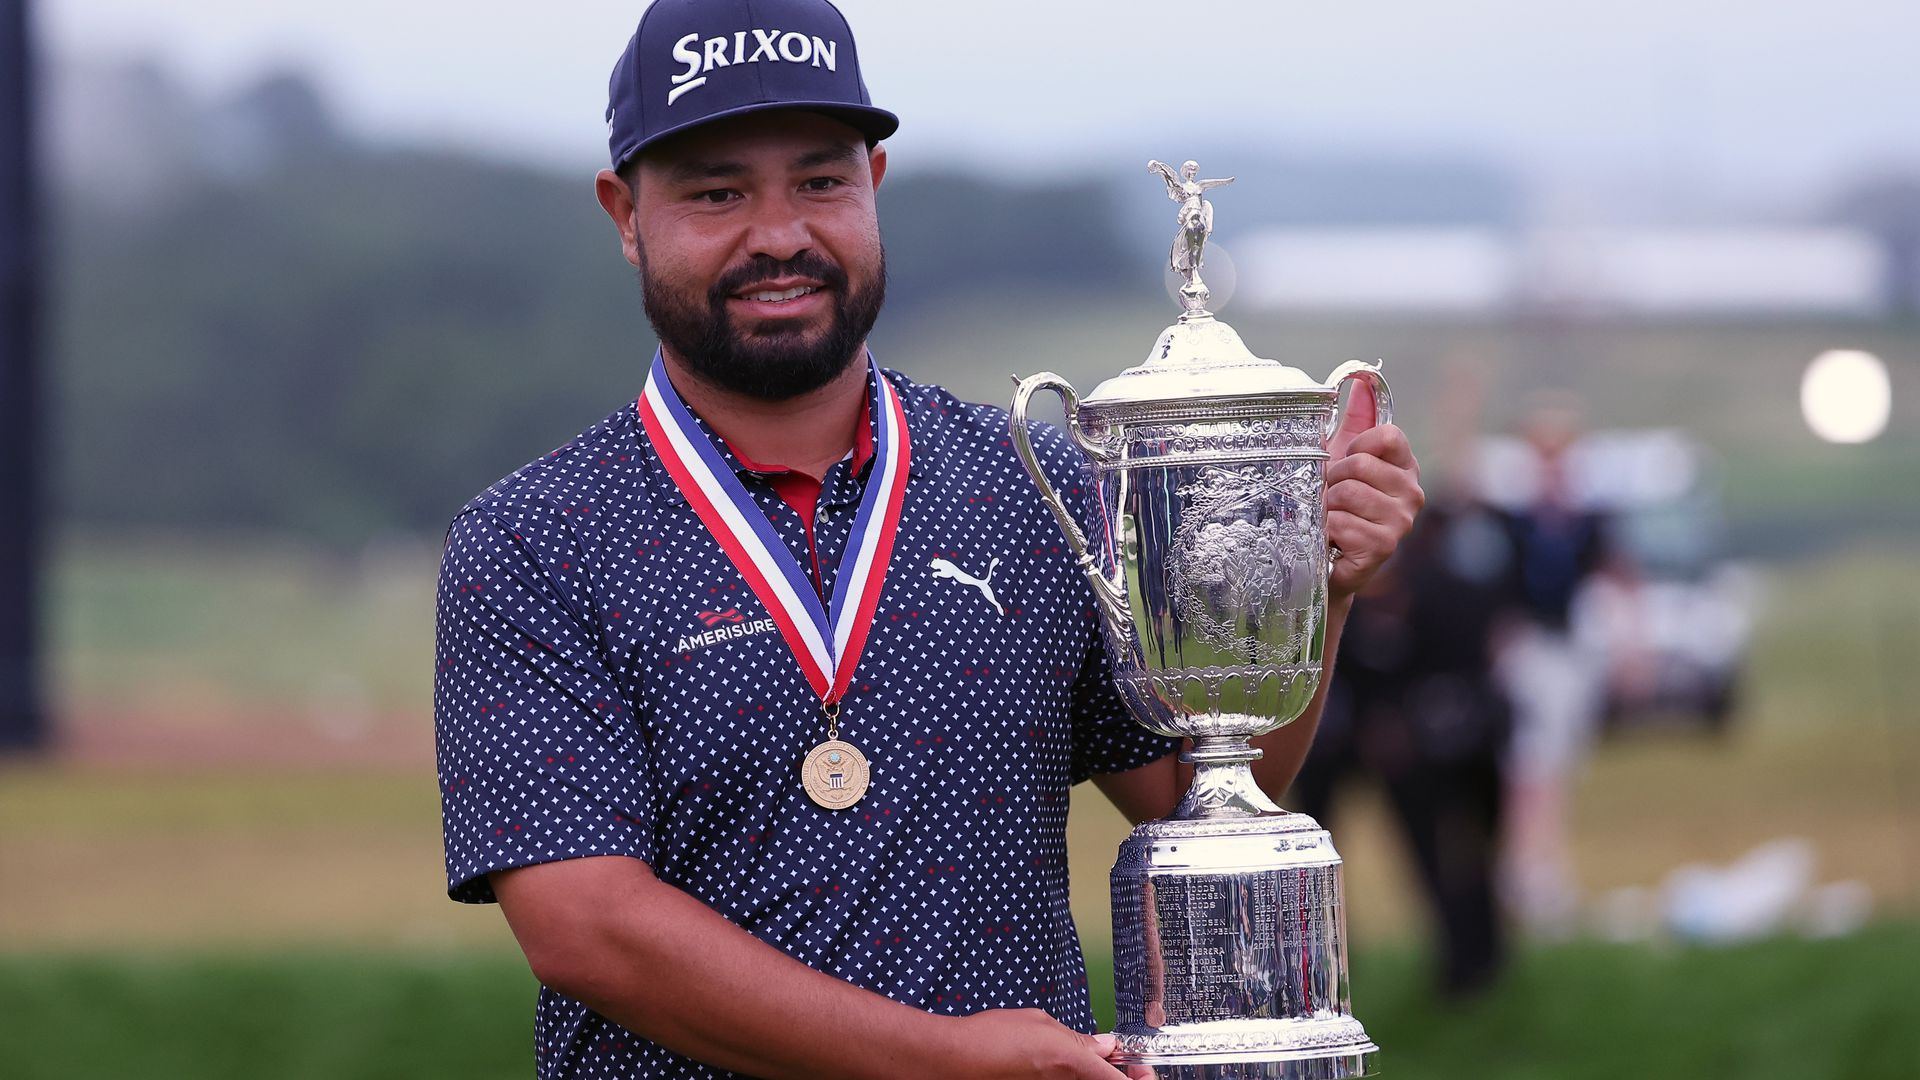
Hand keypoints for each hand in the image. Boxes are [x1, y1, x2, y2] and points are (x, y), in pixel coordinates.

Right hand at [943, 1009, 1140, 1078]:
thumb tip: (1101, 1046)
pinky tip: (1061, 1066)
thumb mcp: (1042, 1024)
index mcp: (1073, 1065)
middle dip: (1116, 1072)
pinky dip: (1070, 1076)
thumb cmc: (991, 1039)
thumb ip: (1077, 1039)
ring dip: (1092, 1073)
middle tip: (1116, 1058)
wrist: (954, 1061)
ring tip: (1088, 1058)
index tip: (1142, 1067)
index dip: (1140, 1077)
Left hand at [1326, 378, 1422, 599]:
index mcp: (1405, 467)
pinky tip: (1332, 539)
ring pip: (1348, 493)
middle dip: (1333, 480)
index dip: (1357, 446)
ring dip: (1326, 506)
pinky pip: (1341, 523)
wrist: (1322, 560)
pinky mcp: (1383, 547)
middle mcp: (1412, 493)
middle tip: (1331, 497)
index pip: (1388, 435)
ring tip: (1330, 517)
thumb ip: (1356, 420)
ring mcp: (1401, 522)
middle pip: (1361, 464)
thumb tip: (1362, 378)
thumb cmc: (1335, 506)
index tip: (1346, 463)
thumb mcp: (1342, 457)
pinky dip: (1326, 530)